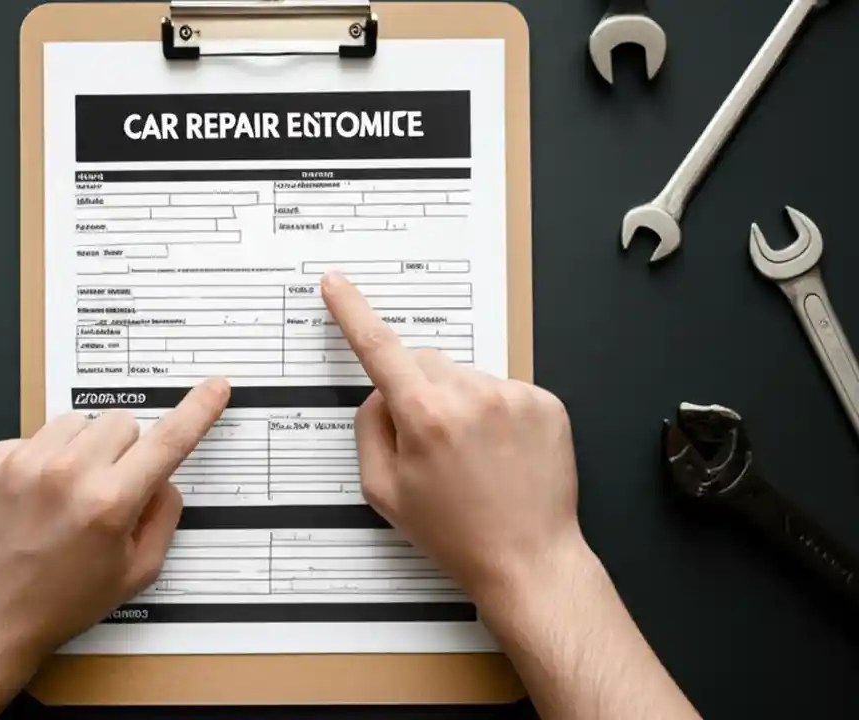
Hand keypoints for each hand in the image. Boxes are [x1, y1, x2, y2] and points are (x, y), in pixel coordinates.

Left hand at [0, 378, 229, 673]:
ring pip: (75, 423)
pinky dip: (38, 461)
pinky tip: (29, 499)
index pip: (168, 442)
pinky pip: (31, 437)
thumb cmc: (58, 603)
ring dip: (79, 451)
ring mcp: (22, 463)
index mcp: (109, 504)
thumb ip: (162, 518)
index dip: (197, 411)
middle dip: (124, 452)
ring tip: (62, 496)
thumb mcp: (134, 574)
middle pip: (121, 423)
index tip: (214, 388)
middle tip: (106, 490)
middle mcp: (66, 475)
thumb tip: (163, 479)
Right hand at [321, 272, 581, 601]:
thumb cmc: (456, 534)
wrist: (527, 559)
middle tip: (426, 441)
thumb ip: (369, 430)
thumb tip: (379, 394)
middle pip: (424, 362)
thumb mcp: (384, 491)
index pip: (378, 347)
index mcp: (425, 418)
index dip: (352, 311)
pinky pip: (502, 389)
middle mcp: (470, 397)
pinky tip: (499, 453)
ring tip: (472, 455)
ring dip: (458, 402)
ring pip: (465, 376)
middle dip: (415, 389)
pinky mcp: (545, 403)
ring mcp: (513, 397)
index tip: (337, 285)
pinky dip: (494, 412)